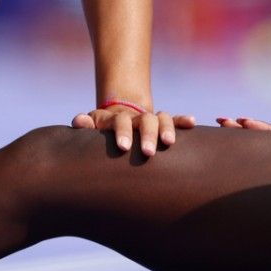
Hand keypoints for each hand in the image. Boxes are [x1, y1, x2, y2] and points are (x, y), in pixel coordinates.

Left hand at [73, 102, 195, 155]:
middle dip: (147, 135)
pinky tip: (192, 123)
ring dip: (166, 128)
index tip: (123, 147)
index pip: (120, 121)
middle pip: (144, 121)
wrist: (116, 119)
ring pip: (161, 119)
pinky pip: (174, 120)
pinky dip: (182, 120)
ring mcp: (150, 120)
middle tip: (148, 152)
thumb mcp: (92, 127)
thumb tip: (78, 121)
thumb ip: (86, 125)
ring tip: (169, 143)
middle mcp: (135, 117)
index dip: (123, 132)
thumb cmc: (102, 132)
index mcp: (116, 119)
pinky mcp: (162, 124)